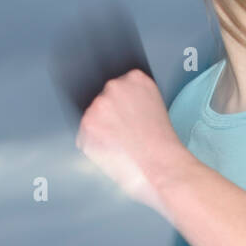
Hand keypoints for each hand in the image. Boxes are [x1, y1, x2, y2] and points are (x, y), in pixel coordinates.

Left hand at [76, 69, 189, 215]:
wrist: (161, 166)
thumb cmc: (162, 147)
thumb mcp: (156, 111)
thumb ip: (136, 103)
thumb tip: (121, 112)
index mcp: (136, 79)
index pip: (119, 87)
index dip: (121, 107)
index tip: (126, 118)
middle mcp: (115, 86)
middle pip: (103, 101)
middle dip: (109, 119)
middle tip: (123, 136)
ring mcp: (99, 104)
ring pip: (92, 119)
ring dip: (100, 133)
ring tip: (120, 146)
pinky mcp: (88, 124)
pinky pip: (83, 137)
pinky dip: (93, 148)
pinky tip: (112, 152)